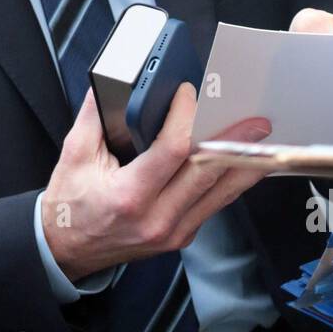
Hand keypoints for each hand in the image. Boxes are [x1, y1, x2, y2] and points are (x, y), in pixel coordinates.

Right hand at [42, 83, 270, 282]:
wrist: (66, 250)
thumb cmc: (70, 205)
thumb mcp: (74, 155)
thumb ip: (95, 114)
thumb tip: (111, 81)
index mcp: (129, 196)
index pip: (173, 151)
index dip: (186, 118)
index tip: (189, 94)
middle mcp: (157, 218)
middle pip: (209, 174)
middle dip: (236, 143)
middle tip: (257, 120)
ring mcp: (174, 232)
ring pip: (221, 194)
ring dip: (246, 165)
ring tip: (265, 140)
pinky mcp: (182, 236)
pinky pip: (214, 204)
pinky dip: (230, 181)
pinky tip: (243, 163)